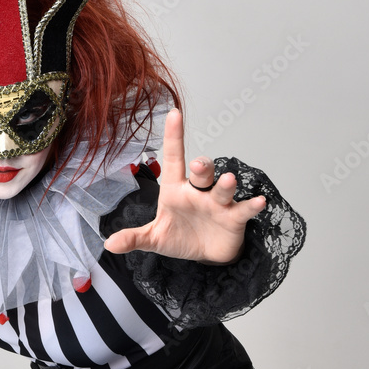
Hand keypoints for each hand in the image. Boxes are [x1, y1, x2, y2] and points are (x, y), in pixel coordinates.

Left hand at [103, 110, 265, 263]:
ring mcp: (218, 203)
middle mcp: (198, 192)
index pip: (173, 159)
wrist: (205, 254)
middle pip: (202, 172)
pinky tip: (258, 201)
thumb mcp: (155, 238)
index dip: (174, 137)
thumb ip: (134, 238)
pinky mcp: (234, 218)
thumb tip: (110, 244)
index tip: (174, 113)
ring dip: (225, 185)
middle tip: (198, 164)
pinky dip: (251, 206)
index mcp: (176, 190)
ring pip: (222, 189)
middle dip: (203, 167)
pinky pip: (243, 209)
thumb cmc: (181, 237)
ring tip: (229, 180)